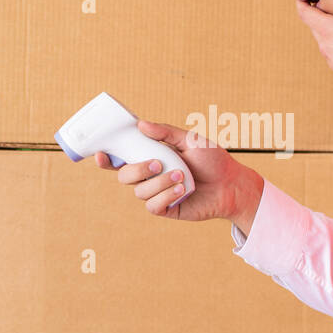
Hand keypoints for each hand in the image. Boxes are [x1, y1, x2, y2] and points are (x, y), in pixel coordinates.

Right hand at [95, 119, 261, 223]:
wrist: (231, 184)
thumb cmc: (212, 160)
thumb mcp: (190, 139)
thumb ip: (165, 133)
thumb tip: (141, 124)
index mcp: (151, 156)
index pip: (121, 158)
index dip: (106, 158)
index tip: (101, 154)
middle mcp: (150, 176)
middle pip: (124, 176)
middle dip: (138, 170)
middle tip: (159, 163)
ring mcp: (157, 193)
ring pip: (140, 192)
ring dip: (160, 182)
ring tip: (182, 176)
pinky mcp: (166, 208)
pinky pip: (153, 206)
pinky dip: (166, 196)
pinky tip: (182, 190)